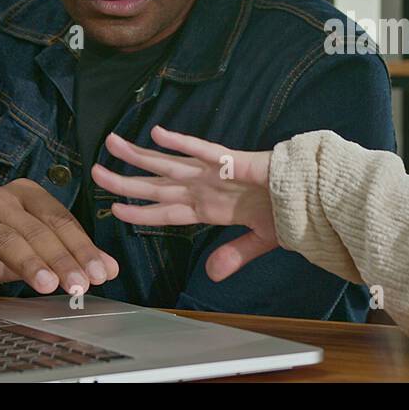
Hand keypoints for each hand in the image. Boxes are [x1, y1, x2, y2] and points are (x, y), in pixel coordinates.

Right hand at [0, 178, 119, 294]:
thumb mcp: (39, 246)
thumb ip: (73, 254)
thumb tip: (109, 269)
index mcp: (29, 195)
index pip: (62, 221)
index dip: (82, 248)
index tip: (98, 273)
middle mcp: (3, 199)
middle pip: (39, 231)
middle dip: (62, 260)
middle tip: (78, 284)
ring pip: (8, 240)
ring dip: (30, 264)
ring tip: (47, 284)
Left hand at [92, 126, 273, 281]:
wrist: (314, 195)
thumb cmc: (289, 211)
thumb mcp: (259, 240)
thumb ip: (234, 254)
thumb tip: (211, 276)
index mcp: (210, 208)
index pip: (165, 212)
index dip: (138, 211)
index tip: (114, 210)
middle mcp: (206, 188)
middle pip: (156, 185)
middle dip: (124, 179)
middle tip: (94, 170)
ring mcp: (216, 172)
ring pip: (169, 164)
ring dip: (139, 155)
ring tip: (111, 143)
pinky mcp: (233, 160)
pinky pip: (203, 150)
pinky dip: (181, 142)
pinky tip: (158, 134)